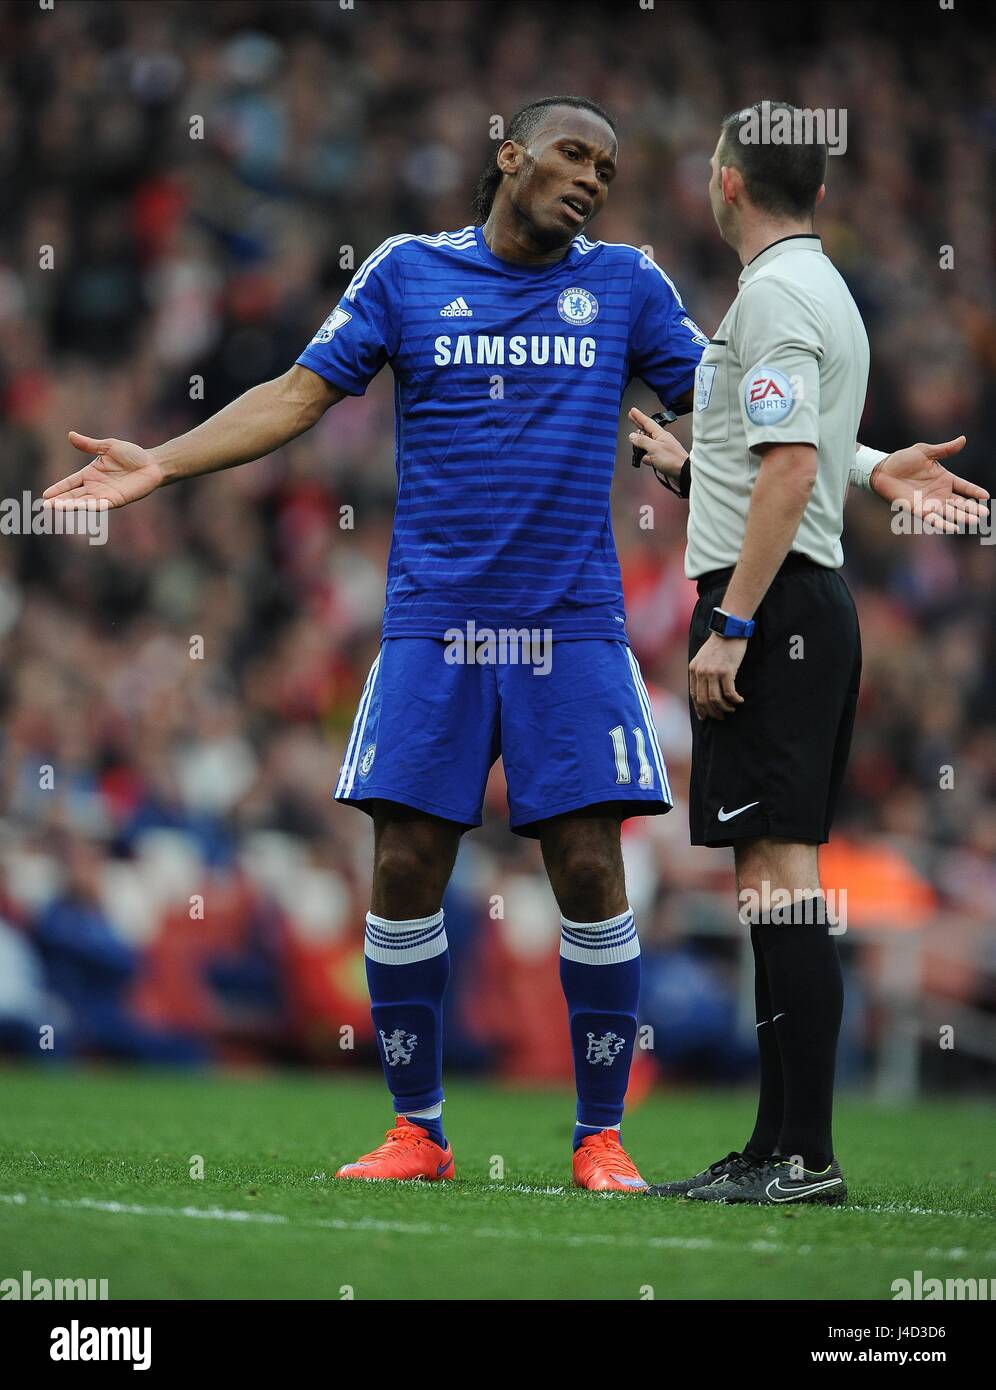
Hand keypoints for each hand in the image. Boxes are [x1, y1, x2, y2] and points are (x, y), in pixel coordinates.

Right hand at [43, 433, 164, 510]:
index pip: (70, 483)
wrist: (152, 463)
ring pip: (84, 502)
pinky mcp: (117, 499)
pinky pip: (102, 504)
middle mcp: (95, 486)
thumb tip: (70, 435)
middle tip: (46, 505)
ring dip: (71, 505)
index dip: (59, 489)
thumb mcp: (107, 447)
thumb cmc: (132, 454)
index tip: (45, 495)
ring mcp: (105, 494)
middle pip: (74, 495)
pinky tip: (81, 507)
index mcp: (90, 474)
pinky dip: (92, 505)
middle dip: (60, 501)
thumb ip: (89, 445)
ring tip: (58, 507)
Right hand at [628, 406, 687, 481]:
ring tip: (634, 443)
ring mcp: (662, 449)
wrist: (683, 472)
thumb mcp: (654, 448)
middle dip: (638, 424)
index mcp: (660, 434)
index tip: (633, 411)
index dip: (639, 416)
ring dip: (641, 444)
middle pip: (647, 430)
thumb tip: (632, 436)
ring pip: (647, 444)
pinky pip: (650, 456)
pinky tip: (644, 459)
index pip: (647, 422)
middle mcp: (661, 440)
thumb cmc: (673, 459)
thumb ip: (642, 441)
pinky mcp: (662, 459)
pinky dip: (646, 457)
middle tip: (631, 418)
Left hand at [689, 633, 746, 720]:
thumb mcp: (703, 657)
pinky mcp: (726, 671)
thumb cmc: (719, 644)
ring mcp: (713, 672)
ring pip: (716, 699)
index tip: (705, 716)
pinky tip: (739, 700)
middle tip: (721, 716)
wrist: (730, 630)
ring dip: (724, 708)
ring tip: (731, 709)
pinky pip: (730, 693)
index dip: (700, 708)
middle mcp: (701, 672)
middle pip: (704, 700)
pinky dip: (735, 700)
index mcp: (693, 669)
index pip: (694, 695)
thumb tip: (704, 691)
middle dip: (712, 712)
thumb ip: (701, 672)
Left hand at [870, 437, 989, 531]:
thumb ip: (945, 449)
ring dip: (962, 517)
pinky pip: (933, 520)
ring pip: (950, 513)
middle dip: (973, 509)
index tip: (986, 497)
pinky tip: (954, 528)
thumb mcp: (925, 451)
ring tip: (975, 521)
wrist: (882, 470)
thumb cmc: (902, 459)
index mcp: (945, 479)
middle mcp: (940, 493)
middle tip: (985, 514)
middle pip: (961, 503)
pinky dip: (943, 524)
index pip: (965, 487)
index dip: (975, 492)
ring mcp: (930, 503)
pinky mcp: (918, 511)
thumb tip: (963, 439)